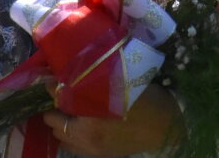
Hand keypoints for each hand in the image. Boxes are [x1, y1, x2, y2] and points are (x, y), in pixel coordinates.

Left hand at [42, 84, 183, 156]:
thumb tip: (63, 70)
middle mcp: (87, 141)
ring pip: (64, 137)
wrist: (168, 126)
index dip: (52, 86)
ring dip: (62, 122)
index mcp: (89, 123)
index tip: (50, 75)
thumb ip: (87, 80)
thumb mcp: (114, 84)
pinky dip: (73, 133)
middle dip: (54, 107)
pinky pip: (77, 145)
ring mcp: (95, 151)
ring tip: (68, 105)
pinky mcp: (103, 155)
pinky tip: (81, 119)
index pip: (57, 102)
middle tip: (58, 90)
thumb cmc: (144, 100)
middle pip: (55, 124)